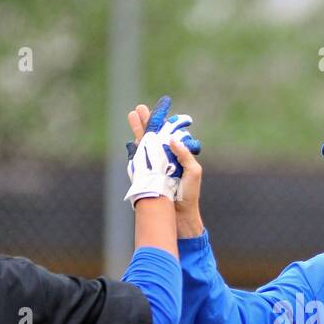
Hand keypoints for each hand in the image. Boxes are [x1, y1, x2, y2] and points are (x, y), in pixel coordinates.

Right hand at [129, 101, 203, 232]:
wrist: (180, 215)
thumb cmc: (189, 194)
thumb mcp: (193, 172)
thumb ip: (184, 155)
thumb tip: (171, 139)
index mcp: (177, 155)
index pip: (168, 135)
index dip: (162, 123)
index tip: (158, 110)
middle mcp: (165, 158)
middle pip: (153, 135)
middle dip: (146, 122)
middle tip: (139, 108)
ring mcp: (154, 166)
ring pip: (144, 143)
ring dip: (138, 129)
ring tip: (132, 115)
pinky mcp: (145, 175)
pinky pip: (138, 159)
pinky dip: (134, 148)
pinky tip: (131, 138)